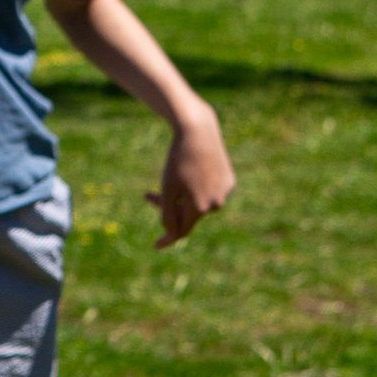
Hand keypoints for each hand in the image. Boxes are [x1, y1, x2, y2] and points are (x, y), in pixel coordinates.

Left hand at [145, 104, 234, 248]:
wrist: (198, 130)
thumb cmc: (178, 160)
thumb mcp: (168, 188)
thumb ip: (169, 214)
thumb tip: (172, 232)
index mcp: (201, 207)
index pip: (182, 230)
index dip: (167, 238)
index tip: (155, 246)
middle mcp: (217, 203)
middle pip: (187, 213)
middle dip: (168, 206)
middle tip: (147, 195)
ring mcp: (225, 191)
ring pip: (198, 201)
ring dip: (181, 196)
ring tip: (170, 176)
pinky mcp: (228, 180)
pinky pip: (208, 189)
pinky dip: (195, 185)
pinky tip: (191, 168)